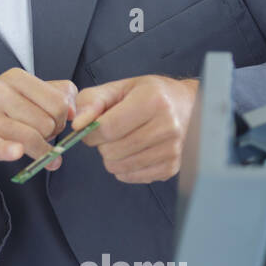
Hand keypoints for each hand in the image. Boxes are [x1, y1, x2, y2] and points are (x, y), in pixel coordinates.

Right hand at [0, 67, 77, 183]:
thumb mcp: (22, 96)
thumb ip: (54, 94)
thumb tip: (74, 110)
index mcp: (14, 78)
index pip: (58, 101)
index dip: (62, 119)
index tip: (55, 126)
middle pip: (47, 122)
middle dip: (50, 136)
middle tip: (42, 141)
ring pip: (31, 137)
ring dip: (40, 153)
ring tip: (40, 156)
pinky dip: (10, 150)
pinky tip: (17, 153)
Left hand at [70, 75, 198, 183]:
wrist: (189, 107)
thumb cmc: (151, 95)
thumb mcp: (120, 88)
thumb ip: (92, 101)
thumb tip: (76, 124)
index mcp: (153, 101)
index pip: (107, 128)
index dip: (90, 132)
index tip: (91, 127)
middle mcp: (167, 127)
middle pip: (112, 151)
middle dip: (102, 143)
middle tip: (112, 132)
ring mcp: (172, 150)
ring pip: (119, 167)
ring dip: (112, 156)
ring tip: (123, 140)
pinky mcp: (171, 168)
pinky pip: (131, 177)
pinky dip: (124, 167)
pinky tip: (134, 151)